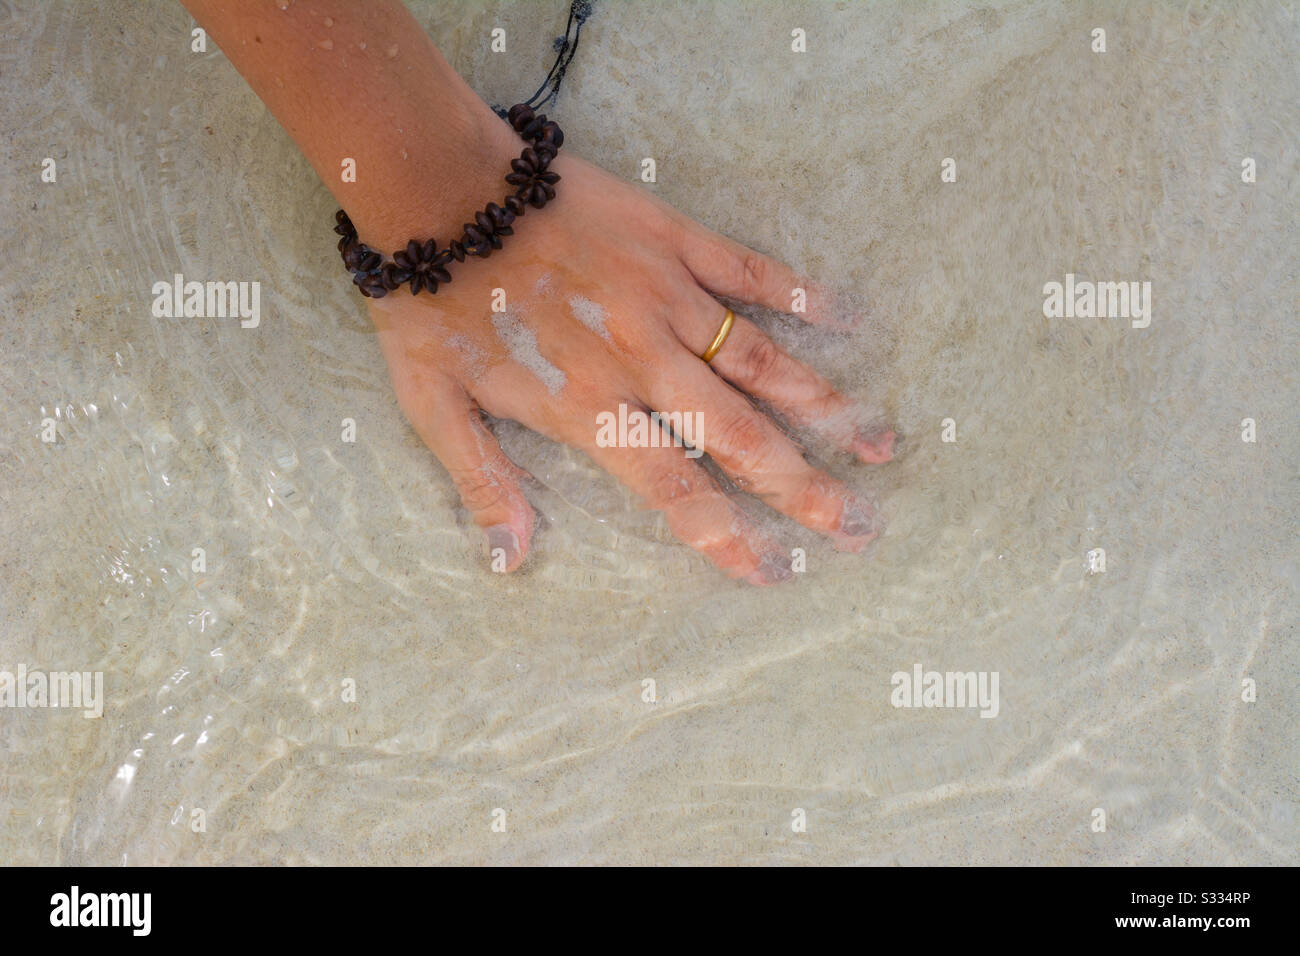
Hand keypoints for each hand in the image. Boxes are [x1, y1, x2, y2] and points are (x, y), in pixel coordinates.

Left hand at [367, 149, 895, 583]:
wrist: (439, 187)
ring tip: (883, 442)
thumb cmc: (433, 301)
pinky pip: (749, 269)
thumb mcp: (433, 405)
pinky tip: (846, 316)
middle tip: (862, 525)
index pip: (675, 489)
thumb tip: (510, 563)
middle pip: (741, 436)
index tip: (775, 571)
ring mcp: (666, 299)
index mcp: (591, 407)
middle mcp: (644, 362)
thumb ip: (482, 483)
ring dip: (825, 406)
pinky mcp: (673, 241)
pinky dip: (798, 292)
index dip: (727, 536)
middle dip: (805, 487)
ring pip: (762, 362)